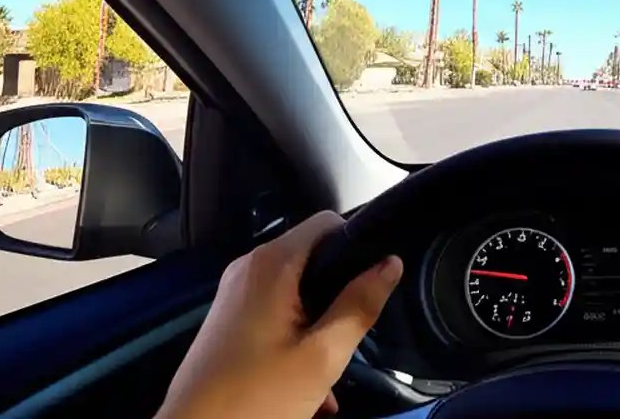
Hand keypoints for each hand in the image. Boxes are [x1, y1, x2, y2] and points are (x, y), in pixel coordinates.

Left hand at [157, 211, 402, 418]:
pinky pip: (276, 313)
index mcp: (271, 264)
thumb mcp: (322, 355)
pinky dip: (297, 337)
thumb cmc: (258, 395)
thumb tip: (391, 263)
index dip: (358, 245)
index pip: (327, 223)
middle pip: (313, 258)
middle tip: (355, 331)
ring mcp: (235, 294)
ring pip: (297, 291)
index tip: (375, 281)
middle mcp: (249, 268)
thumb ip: (359, 305)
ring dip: (321, 323)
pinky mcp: (228, 319)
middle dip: (340, 292)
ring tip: (331, 368)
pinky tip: (307, 382)